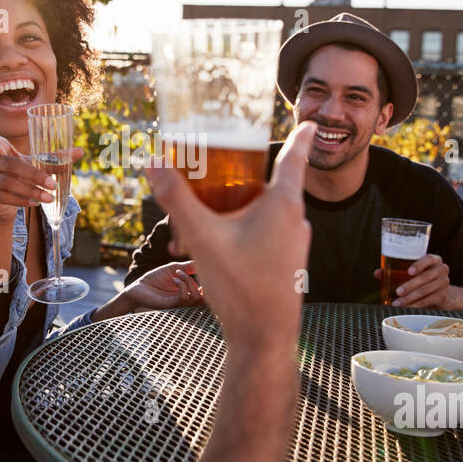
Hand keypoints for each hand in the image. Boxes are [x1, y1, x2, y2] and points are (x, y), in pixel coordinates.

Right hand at [0, 121, 80, 224]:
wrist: (4, 206)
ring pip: (9, 183)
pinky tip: (33, 202)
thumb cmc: (20, 178)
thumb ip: (55, 159)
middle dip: (34, 176)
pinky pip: (3, 196)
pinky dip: (21, 200)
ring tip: (48, 197)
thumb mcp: (35, 166)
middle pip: (12, 165)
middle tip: (53, 185)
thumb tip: (81, 151)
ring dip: (31, 191)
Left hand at [117, 261, 203, 312]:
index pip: (205, 294)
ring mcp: (178, 304)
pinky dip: (182, 285)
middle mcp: (185, 299)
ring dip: (189, 281)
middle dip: (201, 282)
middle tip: (188, 272)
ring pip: (195, 298)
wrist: (139, 286)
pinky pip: (183, 298)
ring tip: (178, 273)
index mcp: (187, 292)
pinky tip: (174, 279)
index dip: (207, 284)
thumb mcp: (174, 268)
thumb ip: (188, 266)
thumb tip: (202, 261)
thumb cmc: (155, 278)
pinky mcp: (170, 305)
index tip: (199, 270)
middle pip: (204, 297)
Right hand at [144, 122, 315, 350]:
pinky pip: (265, 237)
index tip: (308, 120)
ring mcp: (296, 244)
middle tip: (200, 190)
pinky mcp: (290, 264)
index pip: (295, 156)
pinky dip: (241, 236)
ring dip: (231, 217)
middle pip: (266, 186)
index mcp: (284, 204)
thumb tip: (154, 163)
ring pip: (262, 215)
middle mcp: (296, 220)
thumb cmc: (240, 288)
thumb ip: (176, 199)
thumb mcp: (201, 237)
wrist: (264, 341)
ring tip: (195, 236)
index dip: (301, 135)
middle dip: (231, 187)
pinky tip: (214, 254)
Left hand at [374, 253, 450, 307]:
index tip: (409, 272)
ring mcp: (444, 282)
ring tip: (397, 303)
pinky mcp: (443, 295)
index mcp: (434, 259)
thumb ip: (394, 270)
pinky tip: (407, 308)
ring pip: (426, 290)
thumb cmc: (421, 277)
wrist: (440, 291)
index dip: (419, 265)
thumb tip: (377, 273)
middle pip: (426, 277)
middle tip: (398, 292)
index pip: (429, 259)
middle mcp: (441, 269)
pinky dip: (416, 305)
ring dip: (410, 298)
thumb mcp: (411, 272)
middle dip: (410, 285)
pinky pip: (428, 301)